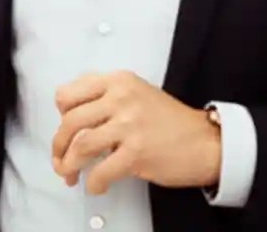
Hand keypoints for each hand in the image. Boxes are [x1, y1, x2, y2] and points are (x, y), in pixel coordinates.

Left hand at [52, 71, 221, 194]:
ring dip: (69, 165)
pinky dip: (93, 182)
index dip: (60, 115)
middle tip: (60, 158)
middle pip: (70, 122)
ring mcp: (129, 125)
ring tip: (70, 174)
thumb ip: (105, 97)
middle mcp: (121, 98)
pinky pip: (101, 170)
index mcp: (117, 81)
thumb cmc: (171, 121)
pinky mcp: (137, 152)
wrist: (208, 142)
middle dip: (58, 145)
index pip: (68, 94)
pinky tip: (95, 185)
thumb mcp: (136, 92)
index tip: (64, 128)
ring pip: (80, 145)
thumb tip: (71, 116)